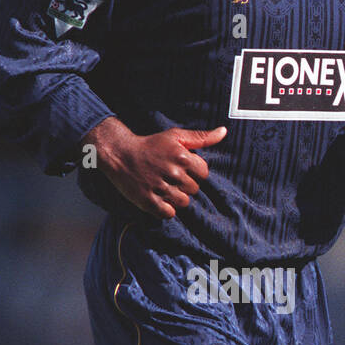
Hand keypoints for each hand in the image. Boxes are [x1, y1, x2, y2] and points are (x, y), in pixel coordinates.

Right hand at [83, 117, 226, 216]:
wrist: (120, 154)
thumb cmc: (151, 144)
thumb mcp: (175, 136)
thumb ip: (201, 137)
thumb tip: (224, 131)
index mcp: (182, 156)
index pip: (203, 174)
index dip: (194, 172)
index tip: (182, 168)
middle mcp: (173, 172)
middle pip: (194, 189)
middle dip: (185, 184)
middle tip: (170, 177)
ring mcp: (160, 188)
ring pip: (183, 202)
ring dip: (176, 197)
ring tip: (164, 187)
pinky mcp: (148, 201)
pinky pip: (168, 213)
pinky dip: (165, 209)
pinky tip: (159, 198)